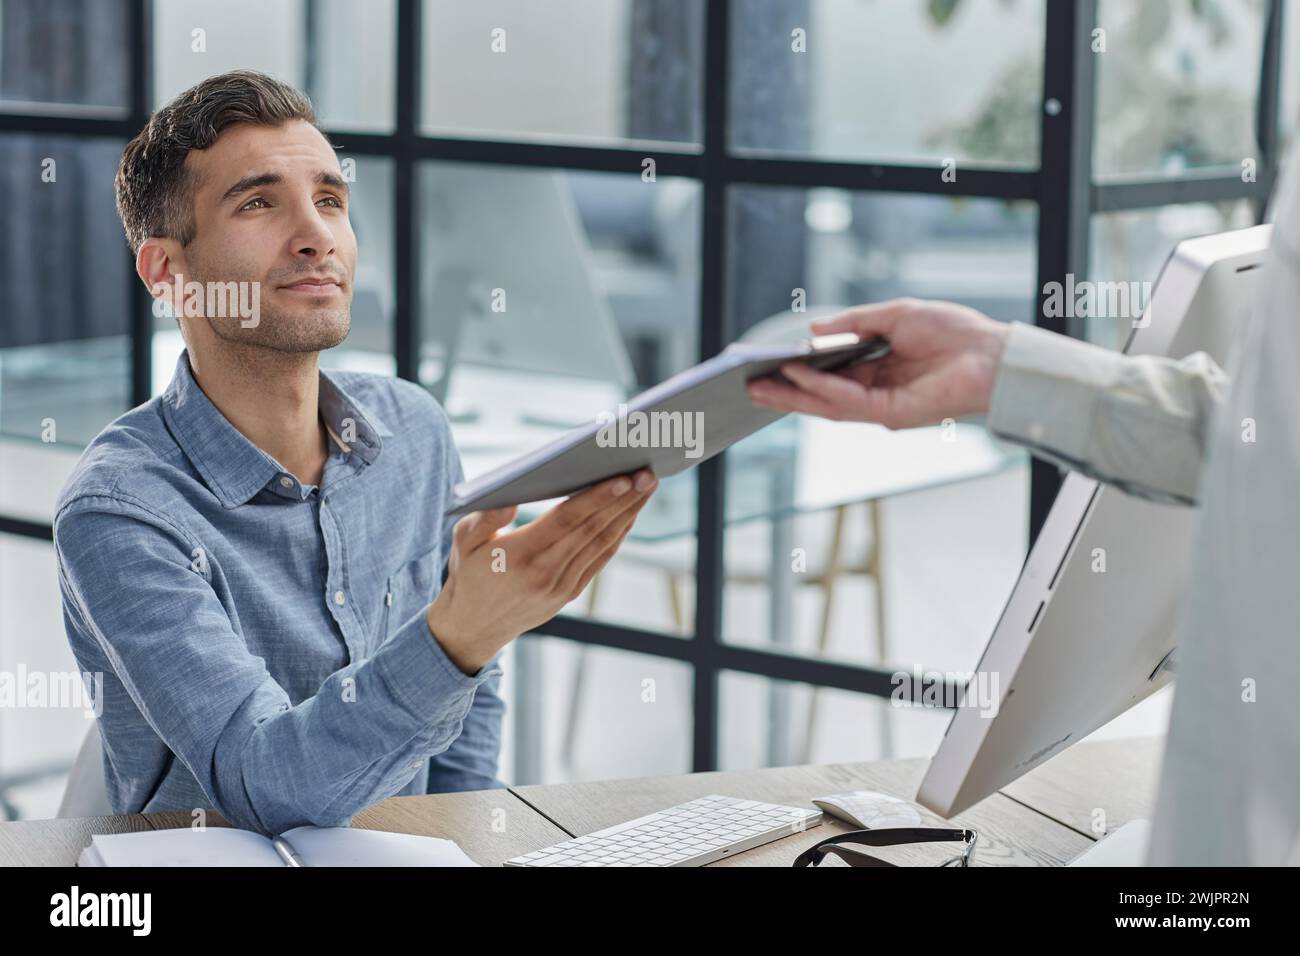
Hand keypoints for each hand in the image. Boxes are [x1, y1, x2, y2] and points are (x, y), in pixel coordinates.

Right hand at [426, 468, 658, 674]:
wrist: (472, 627)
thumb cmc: (468, 575)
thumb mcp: (463, 542)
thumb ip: (484, 519)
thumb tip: (511, 501)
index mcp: (520, 555)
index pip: (567, 520)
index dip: (597, 498)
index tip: (622, 477)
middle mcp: (546, 572)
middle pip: (593, 528)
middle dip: (624, 499)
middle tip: (647, 473)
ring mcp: (561, 586)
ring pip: (602, 543)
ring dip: (628, 514)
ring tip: (646, 486)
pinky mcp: (569, 593)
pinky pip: (600, 559)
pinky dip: (618, 535)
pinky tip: (629, 513)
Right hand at [747, 298, 1010, 428]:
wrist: (990, 353)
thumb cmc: (953, 331)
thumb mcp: (894, 315)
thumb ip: (853, 323)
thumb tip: (813, 331)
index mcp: (878, 370)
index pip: (830, 375)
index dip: (799, 371)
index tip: (769, 365)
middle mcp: (875, 392)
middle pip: (820, 395)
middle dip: (784, 392)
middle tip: (748, 386)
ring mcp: (880, 406)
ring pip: (825, 404)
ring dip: (791, 396)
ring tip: (759, 386)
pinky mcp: (889, 414)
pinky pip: (845, 401)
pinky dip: (819, 388)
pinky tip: (797, 375)